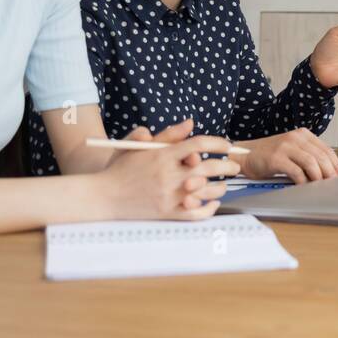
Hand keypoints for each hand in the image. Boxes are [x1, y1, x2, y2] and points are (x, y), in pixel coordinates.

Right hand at [95, 123, 239, 220]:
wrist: (102, 197)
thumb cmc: (120, 169)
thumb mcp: (138, 146)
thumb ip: (166, 135)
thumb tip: (190, 123)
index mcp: (163, 156)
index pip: (199, 145)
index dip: (219, 144)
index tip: (228, 146)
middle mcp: (169, 176)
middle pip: (210, 168)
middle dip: (229, 166)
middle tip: (235, 165)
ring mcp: (169, 197)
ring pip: (208, 192)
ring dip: (221, 187)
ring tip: (224, 184)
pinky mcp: (168, 214)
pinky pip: (197, 213)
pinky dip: (210, 209)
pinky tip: (213, 204)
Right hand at [239, 128, 337, 181]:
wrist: (245, 155)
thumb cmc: (269, 155)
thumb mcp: (292, 150)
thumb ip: (307, 156)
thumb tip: (328, 172)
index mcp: (302, 134)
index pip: (325, 149)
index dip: (335, 163)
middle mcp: (295, 138)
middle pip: (321, 156)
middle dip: (330, 171)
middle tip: (333, 183)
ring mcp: (285, 147)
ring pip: (311, 162)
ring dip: (318, 176)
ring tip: (320, 185)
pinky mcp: (276, 158)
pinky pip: (296, 171)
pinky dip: (303, 181)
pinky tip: (304, 186)